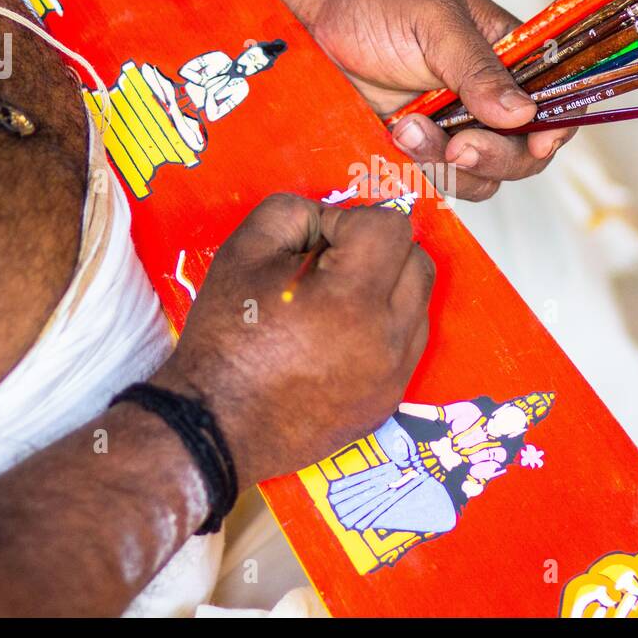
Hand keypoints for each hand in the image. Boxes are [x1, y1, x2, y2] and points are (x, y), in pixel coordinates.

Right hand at [154, 193, 433, 487]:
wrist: (217, 425)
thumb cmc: (225, 341)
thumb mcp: (242, 252)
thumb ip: (292, 212)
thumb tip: (329, 218)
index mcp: (351, 299)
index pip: (389, 227)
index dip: (349, 221)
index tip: (318, 242)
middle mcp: (386, 338)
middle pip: (416, 259)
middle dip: (378, 248)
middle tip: (332, 263)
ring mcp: (394, 374)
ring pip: (420, 300)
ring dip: (389, 284)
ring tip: (339, 297)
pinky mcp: (390, 398)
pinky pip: (410, 341)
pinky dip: (387, 324)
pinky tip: (345, 331)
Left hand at [269, 0, 577, 200]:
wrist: (308, 25)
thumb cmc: (375, 6)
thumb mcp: (434, 23)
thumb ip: (479, 69)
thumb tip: (524, 113)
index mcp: (507, 55)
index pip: (555, 99)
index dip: (555, 126)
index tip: (537, 141)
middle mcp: (488, 97)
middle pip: (524, 153)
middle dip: (495, 155)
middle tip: (459, 144)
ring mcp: (454, 128)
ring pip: (482, 176)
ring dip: (449, 163)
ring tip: (407, 126)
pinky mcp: (419, 152)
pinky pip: (440, 182)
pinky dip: (422, 169)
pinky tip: (394, 135)